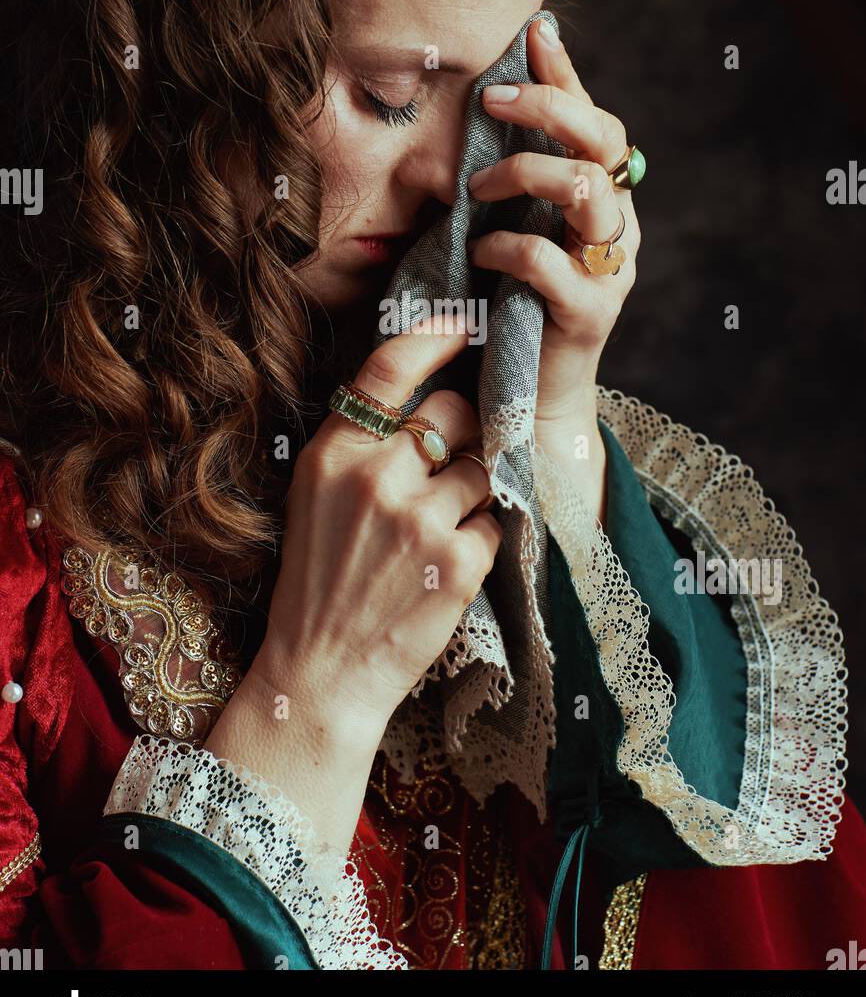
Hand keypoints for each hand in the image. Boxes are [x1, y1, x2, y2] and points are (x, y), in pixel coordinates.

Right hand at [255, 317, 501, 737]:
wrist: (320, 673)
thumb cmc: (319, 579)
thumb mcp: (314, 495)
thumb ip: (360, 442)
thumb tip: (428, 394)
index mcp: (332, 454)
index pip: (390, 368)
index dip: (434, 335)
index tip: (464, 323)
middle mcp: (374, 477)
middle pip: (454, 412)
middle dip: (460, 434)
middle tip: (438, 474)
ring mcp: (418, 520)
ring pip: (482, 468)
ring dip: (471, 494)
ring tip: (432, 534)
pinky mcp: (457, 562)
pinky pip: (494, 521)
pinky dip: (479, 540)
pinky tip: (443, 567)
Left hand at [466, 18, 640, 507]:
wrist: (525, 401)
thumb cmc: (508, 310)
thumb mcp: (506, 233)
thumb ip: (504, 184)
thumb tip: (474, 116)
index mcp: (600, 201)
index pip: (596, 122)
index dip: (568, 76)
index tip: (534, 35)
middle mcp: (616, 227)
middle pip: (605, 142)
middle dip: (550, 106)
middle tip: (492, 98)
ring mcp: (609, 271)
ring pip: (589, 191)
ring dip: (528, 173)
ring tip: (477, 187)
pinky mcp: (590, 316)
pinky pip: (550, 262)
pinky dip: (507, 248)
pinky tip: (479, 253)